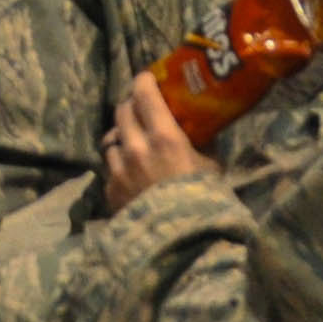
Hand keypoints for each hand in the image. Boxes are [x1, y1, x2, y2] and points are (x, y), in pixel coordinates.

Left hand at [98, 73, 211, 214]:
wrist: (182, 243)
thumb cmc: (204, 201)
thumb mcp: (212, 167)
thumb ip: (204, 145)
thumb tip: (205, 129)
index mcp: (163, 137)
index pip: (144, 94)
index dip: (143, 82)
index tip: (148, 78)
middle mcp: (135, 148)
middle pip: (122, 112)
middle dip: (131, 105)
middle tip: (141, 107)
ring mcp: (119, 170)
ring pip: (112, 140)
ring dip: (122, 137)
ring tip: (133, 142)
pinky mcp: (110, 190)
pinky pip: (110, 168)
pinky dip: (119, 166)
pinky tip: (130, 174)